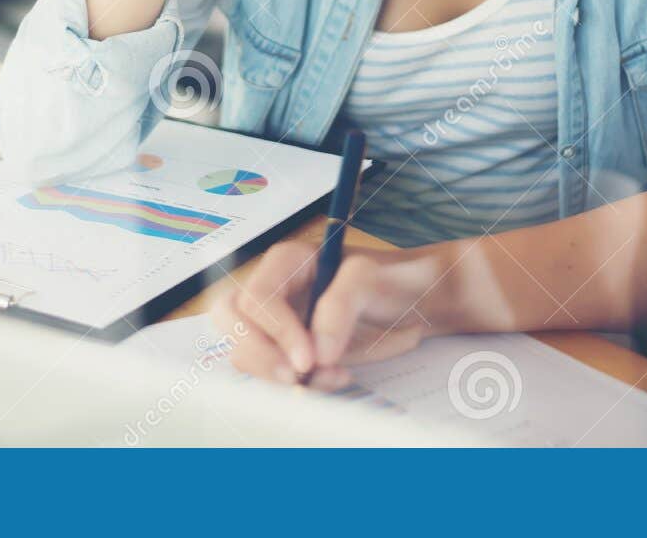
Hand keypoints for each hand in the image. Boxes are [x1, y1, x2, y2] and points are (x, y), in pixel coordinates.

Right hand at [210, 242, 440, 388]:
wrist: (414, 303)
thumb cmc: (392, 279)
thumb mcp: (372, 279)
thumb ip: (341, 306)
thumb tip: (317, 352)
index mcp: (287, 261)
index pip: (257, 297)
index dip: (276, 331)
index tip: (307, 360)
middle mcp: (273, 289)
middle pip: (232, 321)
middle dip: (257, 354)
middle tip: (295, 377)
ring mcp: (276, 322)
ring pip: (245, 351)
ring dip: (278, 375)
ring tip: (329, 376)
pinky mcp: (287, 350)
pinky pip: (271, 373)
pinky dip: (296, 385)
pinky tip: (332, 379)